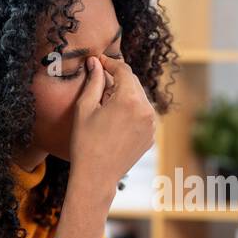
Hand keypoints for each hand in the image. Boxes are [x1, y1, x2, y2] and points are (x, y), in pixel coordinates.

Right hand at [68, 53, 155, 194]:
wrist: (96, 177)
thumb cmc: (86, 143)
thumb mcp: (85, 108)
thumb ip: (94, 81)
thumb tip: (96, 62)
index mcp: (130, 100)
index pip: (124, 70)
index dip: (110, 63)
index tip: (98, 61)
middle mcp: (146, 110)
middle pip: (134, 82)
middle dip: (118, 78)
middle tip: (99, 80)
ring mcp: (152, 125)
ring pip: (139, 98)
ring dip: (125, 94)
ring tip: (105, 102)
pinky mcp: (151, 136)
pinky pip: (143, 114)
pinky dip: (131, 110)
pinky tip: (115, 118)